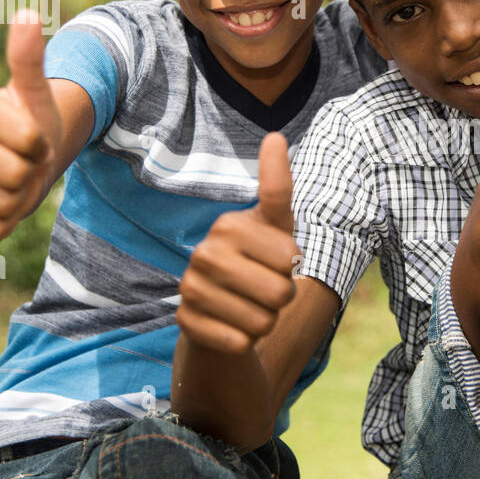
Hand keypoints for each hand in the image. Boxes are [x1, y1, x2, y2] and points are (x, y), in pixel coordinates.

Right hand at [0, 9, 63, 241]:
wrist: (27, 157)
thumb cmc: (35, 122)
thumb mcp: (38, 93)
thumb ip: (29, 58)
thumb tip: (27, 12)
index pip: (30, 142)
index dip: (43, 144)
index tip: (35, 137)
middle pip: (16, 177)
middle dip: (33, 173)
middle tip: (27, 161)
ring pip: (6, 205)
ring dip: (22, 198)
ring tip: (16, 180)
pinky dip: (6, 221)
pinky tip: (0, 201)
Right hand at [176, 133, 299, 354]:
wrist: (221, 311)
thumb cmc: (258, 262)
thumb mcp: (275, 226)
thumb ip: (277, 186)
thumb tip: (275, 135)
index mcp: (228, 225)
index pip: (291, 257)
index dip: (294, 266)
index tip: (281, 261)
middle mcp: (204, 252)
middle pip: (281, 292)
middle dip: (282, 298)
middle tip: (265, 290)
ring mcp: (191, 288)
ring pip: (263, 321)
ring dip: (265, 321)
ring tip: (248, 307)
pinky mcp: (185, 323)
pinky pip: (240, 343)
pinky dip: (246, 342)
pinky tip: (233, 329)